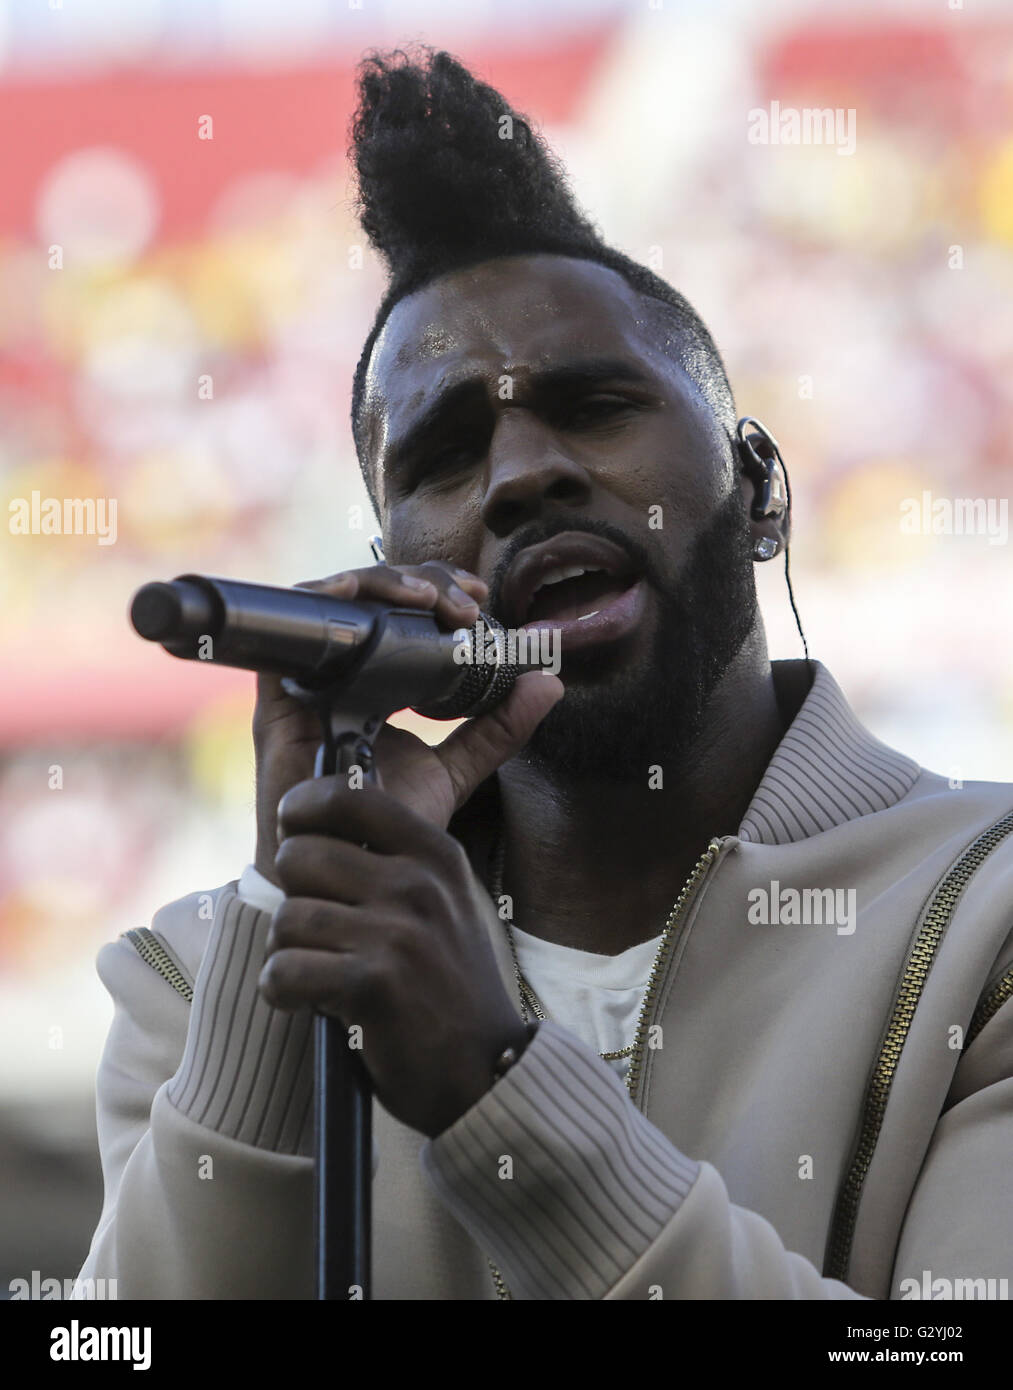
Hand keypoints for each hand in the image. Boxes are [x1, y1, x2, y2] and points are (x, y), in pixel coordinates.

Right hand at [252, 560, 562, 884]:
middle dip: (420, 581)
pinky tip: (356, 595)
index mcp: (376, 683)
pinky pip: (292, 630)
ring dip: (380, 583)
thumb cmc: (385, 826)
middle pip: (371, 597)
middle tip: (463, 604)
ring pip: (334, 601)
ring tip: (426, 599)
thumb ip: (498, 728)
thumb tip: (548, 682)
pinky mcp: (281, 697)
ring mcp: (309, 682)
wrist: (347, 873)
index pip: (400, 614)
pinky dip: (322, 601)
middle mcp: (340, 675)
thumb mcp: (455, 769)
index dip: (437, 592)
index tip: (480, 599)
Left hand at [259, 782, 532, 1136]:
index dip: (301, 810)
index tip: (293, 833)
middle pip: (299, 856)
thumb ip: (390, 860)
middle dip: (293, 896)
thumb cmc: (447, 987)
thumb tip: (306, 824)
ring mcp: (398, 933)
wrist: (487, 1071)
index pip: (346, 797)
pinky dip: (282, 991)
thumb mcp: (441, 903)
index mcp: (435, 854)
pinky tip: (308, 1002)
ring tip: (318, 972)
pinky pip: (283, 970)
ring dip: (287, 951)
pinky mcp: (373, 984)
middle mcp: (418, 883)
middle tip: (316, 931)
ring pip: (287, 917)